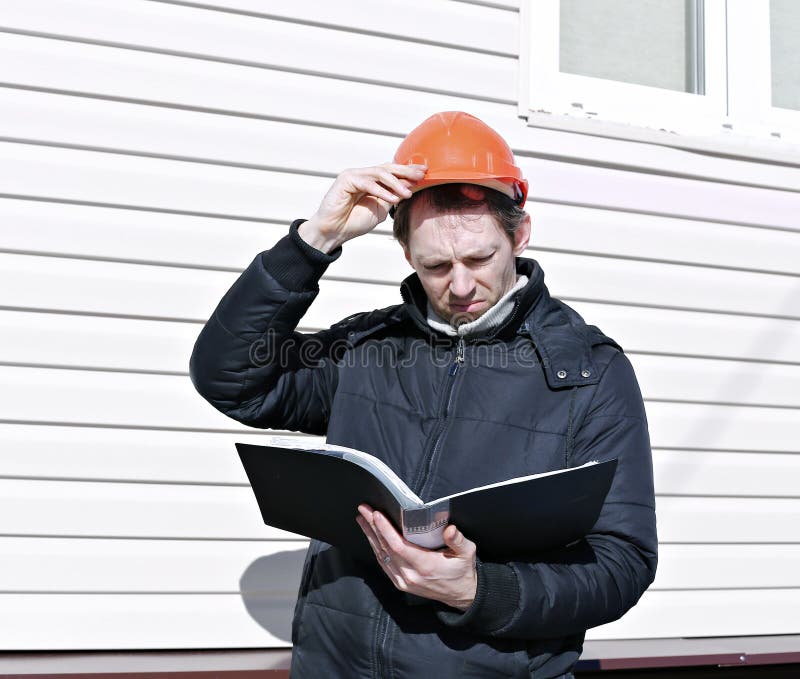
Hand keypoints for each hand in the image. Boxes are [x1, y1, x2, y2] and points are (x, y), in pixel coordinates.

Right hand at [298, 163, 425, 252]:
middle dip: (405, 171)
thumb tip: (409, 186)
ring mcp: (354, 175)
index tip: (425, 172)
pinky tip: (393, 199)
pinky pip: (368, 182)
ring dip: (396, 183)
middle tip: (421, 174)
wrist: (334, 232)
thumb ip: (392, 197)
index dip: (408, 171)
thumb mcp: (380, 209)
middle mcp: (363, 175)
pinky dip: (382, 191)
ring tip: (408, 193)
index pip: (392, 171)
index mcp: (371, 181)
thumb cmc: (354, 222)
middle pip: (387, 168)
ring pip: (379, 173)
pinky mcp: (346, 179)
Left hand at [356, 504, 476, 610]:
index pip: (398, 546)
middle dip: (373, 526)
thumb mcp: (466, 553)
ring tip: (362, 519)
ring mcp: (403, 581)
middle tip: (364, 510)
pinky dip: (376, 549)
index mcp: (425, 566)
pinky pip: (384, 564)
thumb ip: (458, 540)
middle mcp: (410, 575)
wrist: (461, 595)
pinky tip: (371, 537)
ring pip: (381, 556)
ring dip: (370, 536)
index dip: (385, 530)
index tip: (377, 515)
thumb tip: (450, 529)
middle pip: (385, 548)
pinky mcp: (401, 583)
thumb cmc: (462, 570)